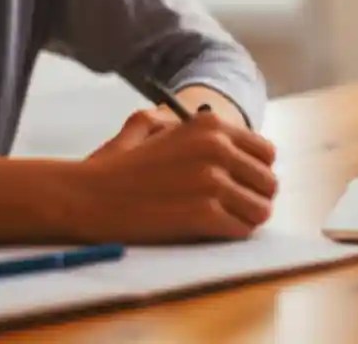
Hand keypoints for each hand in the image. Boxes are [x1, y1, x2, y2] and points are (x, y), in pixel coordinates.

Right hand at [69, 113, 277, 242]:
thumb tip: (222, 137)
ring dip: (246, 219)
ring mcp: (213, 182)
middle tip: (234, 208)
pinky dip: (231, 234)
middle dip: (254, 197)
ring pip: (261, 209)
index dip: (256, 172)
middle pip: (269, 182)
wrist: (89, 196)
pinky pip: (242, 230)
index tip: (242, 184)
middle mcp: (217, 149)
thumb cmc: (117, 166)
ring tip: (224, 222)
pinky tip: (211, 231)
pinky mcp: (205, 214)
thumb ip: (183, 123)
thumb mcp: (147, 124)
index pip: (266, 152)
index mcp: (210, 125)